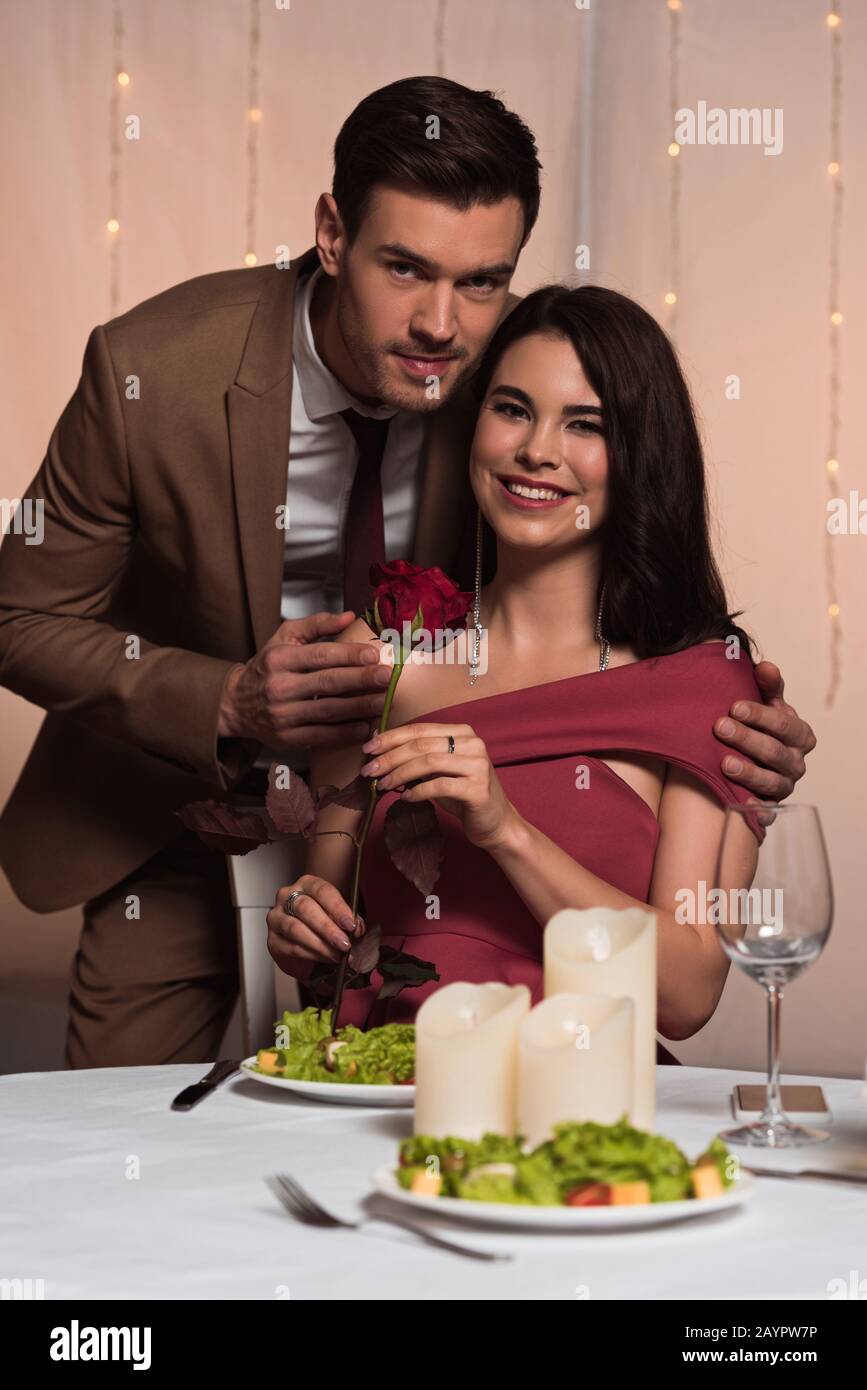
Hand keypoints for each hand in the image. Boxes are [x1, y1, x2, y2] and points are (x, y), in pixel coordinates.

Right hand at [218, 610, 391, 748]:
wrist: (235, 704)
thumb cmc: (266, 666)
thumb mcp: (284, 638)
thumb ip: (316, 625)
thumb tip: (350, 616)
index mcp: (279, 658)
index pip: (320, 655)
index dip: (349, 655)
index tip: (374, 654)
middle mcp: (279, 687)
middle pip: (327, 683)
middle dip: (361, 680)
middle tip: (386, 677)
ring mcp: (282, 715)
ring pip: (328, 711)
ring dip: (359, 707)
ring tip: (383, 701)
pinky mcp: (287, 738)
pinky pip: (321, 736)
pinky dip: (345, 732)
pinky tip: (365, 726)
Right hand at [266, 875, 365, 969]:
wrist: (307, 947)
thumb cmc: (324, 925)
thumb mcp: (339, 918)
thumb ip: (349, 920)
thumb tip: (356, 928)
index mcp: (307, 884)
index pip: (321, 890)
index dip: (337, 907)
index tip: (350, 924)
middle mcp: (287, 896)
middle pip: (306, 908)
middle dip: (328, 928)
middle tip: (344, 943)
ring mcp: (276, 917)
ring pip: (295, 928)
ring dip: (319, 944)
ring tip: (336, 955)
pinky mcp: (273, 940)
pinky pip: (290, 947)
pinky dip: (310, 955)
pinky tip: (324, 959)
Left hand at [360, 721, 517, 850]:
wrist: (495, 823)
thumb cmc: (462, 795)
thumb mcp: (438, 772)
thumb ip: (417, 758)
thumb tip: (379, 747)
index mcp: (462, 733)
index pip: (419, 730)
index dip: (390, 738)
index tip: (367, 750)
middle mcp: (473, 744)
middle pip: (421, 745)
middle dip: (390, 757)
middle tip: (368, 771)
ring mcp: (478, 765)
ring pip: (428, 762)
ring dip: (400, 774)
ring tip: (383, 785)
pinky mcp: (478, 789)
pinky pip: (439, 786)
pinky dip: (417, 791)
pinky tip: (405, 798)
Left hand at [714, 660, 816, 800]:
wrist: (747, 760)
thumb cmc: (758, 726)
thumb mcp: (765, 704)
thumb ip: (767, 685)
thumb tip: (765, 667)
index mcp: (800, 734)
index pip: (783, 723)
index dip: (759, 714)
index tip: (734, 706)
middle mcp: (796, 763)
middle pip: (775, 752)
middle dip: (748, 738)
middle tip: (720, 727)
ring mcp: (784, 786)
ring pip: (771, 782)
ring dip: (749, 772)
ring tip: (724, 762)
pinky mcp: (770, 807)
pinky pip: (767, 812)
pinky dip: (757, 809)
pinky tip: (740, 803)